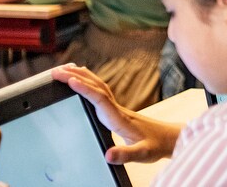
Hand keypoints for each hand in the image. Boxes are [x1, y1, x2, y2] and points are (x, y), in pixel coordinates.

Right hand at [52, 64, 181, 162]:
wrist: (170, 139)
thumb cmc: (156, 145)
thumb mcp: (142, 153)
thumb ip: (125, 154)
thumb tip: (108, 155)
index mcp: (119, 118)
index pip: (100, 99)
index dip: (85, 89)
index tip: (69, 80)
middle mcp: (117, 109)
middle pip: (95, 87)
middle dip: (76, 77)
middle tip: (56, 71)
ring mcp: (117, 108)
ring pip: (98, 86)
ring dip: (81, 76)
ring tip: (63, 69)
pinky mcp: (117, 110)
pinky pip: (100, 91)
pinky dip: (89, 83)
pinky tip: (82, 81)